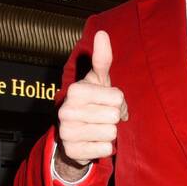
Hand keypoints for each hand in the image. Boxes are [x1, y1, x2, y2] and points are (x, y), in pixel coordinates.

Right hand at [56, 29, 128, 166]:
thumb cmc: (91, 102)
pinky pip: (105, 150)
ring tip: (98, 128)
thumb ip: (102, 59)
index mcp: (75, 90)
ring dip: (109, 133)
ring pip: (111, 133)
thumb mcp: (98, 81)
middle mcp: (67, 110)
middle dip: (114, 118)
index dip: (119, 102)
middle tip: (103, 118)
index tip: (108, 103)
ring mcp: (68, 132)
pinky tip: (94, 142)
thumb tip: (102, 33)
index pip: (118, 98)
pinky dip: (105, 148)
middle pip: (115, 115)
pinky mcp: (73, 151)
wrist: (74, 134)